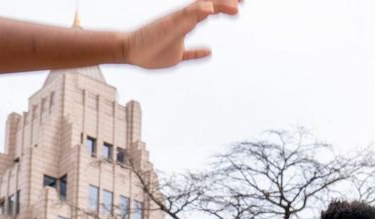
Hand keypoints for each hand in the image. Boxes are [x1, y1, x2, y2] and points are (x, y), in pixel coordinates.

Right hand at [122, 1, 240, 68]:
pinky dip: (198, 11)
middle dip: (227, 2)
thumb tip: (210, 52)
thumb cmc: (151, 53)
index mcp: (187, 23)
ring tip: (236, 5)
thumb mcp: (178, 56)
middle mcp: (184, 17)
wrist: (130, 52)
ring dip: (218, 5)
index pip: (210, 10)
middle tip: (244, 1)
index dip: (225, 6)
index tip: (241, 4)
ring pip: (202, 7)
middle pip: (210, 5)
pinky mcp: (169, 24)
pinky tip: (210, 9)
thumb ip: (194, 53)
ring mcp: (177, 19)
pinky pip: (185, 15)